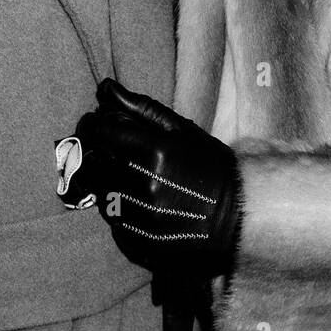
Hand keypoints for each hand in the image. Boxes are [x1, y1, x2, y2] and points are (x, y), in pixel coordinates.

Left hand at [73, 79, 241, 275]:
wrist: (236, 216)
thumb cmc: (208, 165)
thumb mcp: (180, 129)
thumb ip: (140, 108)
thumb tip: (104, 88)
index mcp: (154, 152)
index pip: (101, 132)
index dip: (94, 125)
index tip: (97, 123)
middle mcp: (144, 185)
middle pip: (94, 163)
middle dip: (96, 152)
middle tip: (107, 148)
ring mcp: (140, 217)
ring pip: (99, 192)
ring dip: (105, 180)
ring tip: (126, 175)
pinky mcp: (139, 242)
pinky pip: (112, 220)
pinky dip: (117, 207)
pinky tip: (136, 200)